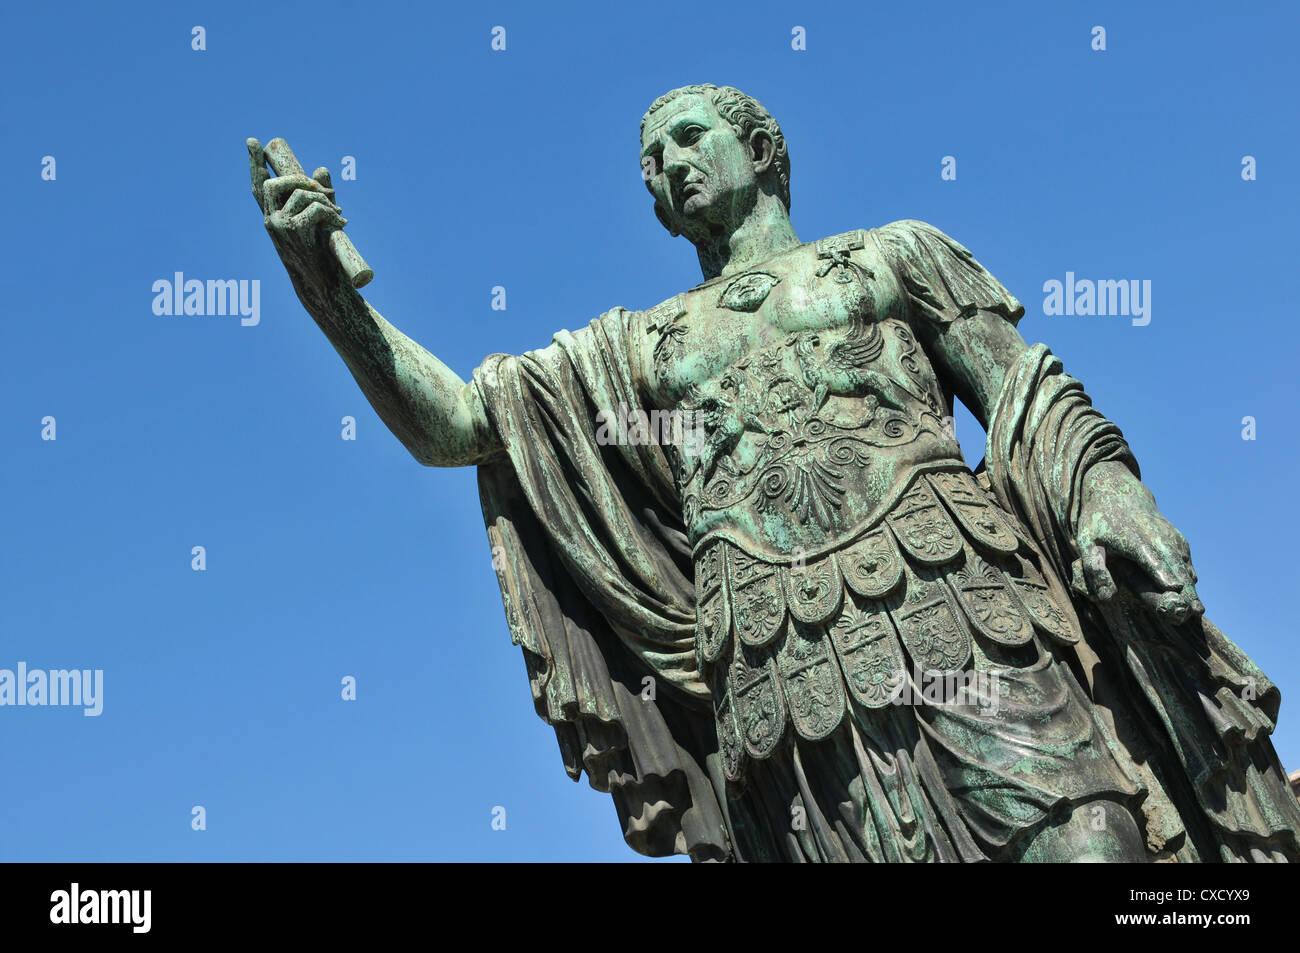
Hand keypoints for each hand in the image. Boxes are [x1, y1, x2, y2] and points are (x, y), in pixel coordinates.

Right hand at [247, 138, 346, 290]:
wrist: (325, 287)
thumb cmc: (322, 257)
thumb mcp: (320, 224)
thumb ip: (320, 197)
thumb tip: (322, 167)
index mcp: (274, 218)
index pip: (258, 187)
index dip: (255, 164)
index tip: (252, 141)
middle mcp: (270, 221)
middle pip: (274, 184)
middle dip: (301, 180)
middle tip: (325, 192)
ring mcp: (278, 226)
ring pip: (301, 195)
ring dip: (325, 201)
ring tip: (339, 216)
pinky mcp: (292, 231)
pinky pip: (314, 208)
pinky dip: (331, 213)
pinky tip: (341, 225)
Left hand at [1072, 461, 1204, 624]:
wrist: (1119, 492)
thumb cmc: (1099, 520)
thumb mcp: (1087, 541)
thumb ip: (1094, 568)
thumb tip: (1107, 598)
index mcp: (1134, 539)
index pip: (1151, 558)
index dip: (1163, 572)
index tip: (1175, 588)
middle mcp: (1158, 538)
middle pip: (1174, 564)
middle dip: (1184, 588)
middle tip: (1192, 612)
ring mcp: (1171, 537)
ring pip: (1185, 564)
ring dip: (1192, 586)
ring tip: (1196, 610)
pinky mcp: (1178, 540)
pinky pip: (1187, 561)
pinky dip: (1190, 577)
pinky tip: (1193, 597)